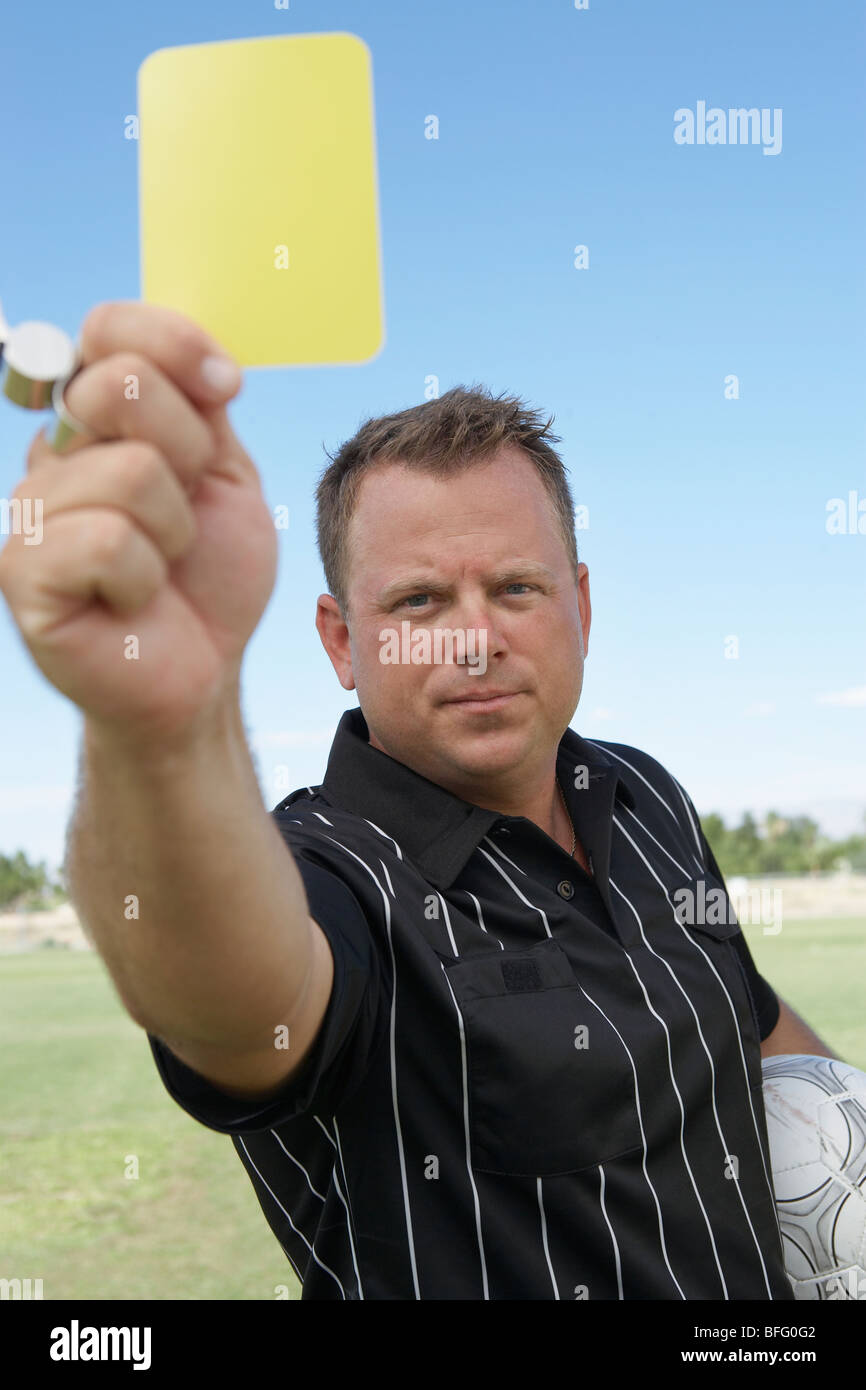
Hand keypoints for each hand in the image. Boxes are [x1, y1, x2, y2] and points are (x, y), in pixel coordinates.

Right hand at [0, 301, 277, 741]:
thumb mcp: (225, 475)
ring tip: (160, 565)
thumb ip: (202, 406)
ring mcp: (29, 510)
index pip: (108, 328)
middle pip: (118, 384)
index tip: (226, 390)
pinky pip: (108, 541)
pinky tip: (131, 600)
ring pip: (129, 471)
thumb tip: (199, 355)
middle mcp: (52, 452)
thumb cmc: (209, 576)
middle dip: (187, 452)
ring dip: (174, 530)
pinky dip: (145, 577)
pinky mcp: (22, 572)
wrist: (202, 671)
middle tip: (184, 514)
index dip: (174, 343)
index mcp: (97, 418)